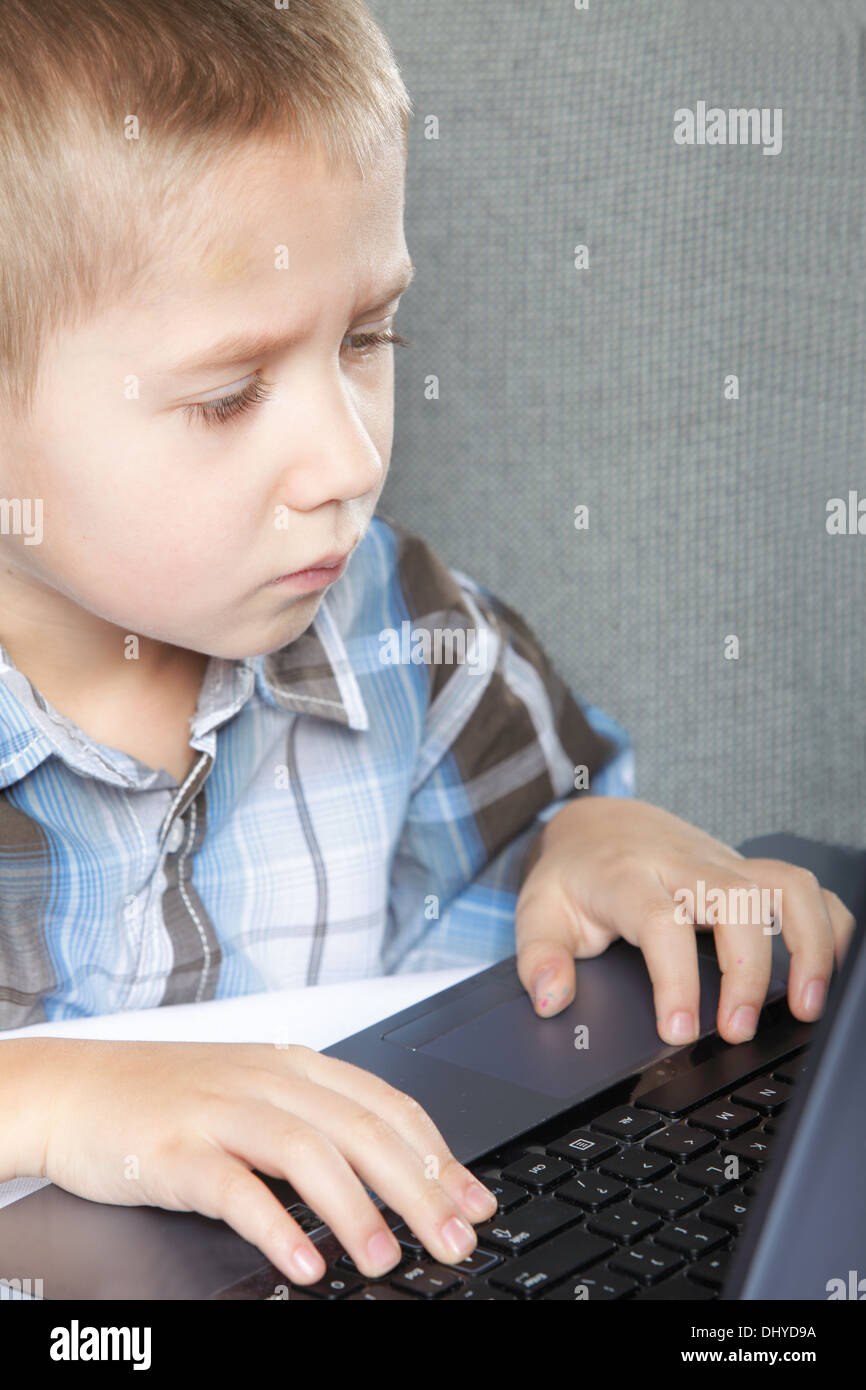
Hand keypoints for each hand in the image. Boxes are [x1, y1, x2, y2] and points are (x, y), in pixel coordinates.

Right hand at [35, 1039, 498, 1285]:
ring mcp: (221, 1111)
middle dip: (418, 1187)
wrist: (77, 1086)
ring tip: (387, 1258)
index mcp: (296, 1066)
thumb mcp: (255, 1095)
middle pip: (362, 1129)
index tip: (474, 1201)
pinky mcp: (176, 1149)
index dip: (438, 1154)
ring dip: (355, 1209)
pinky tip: (304, 1264)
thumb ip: (318, 1126)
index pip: (387, 1105)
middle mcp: (268, 1080)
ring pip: (308, 1151)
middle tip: (453, 1239)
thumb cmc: (170, 1098)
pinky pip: (235, 1187)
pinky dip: (275, 1227)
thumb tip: (392, 1184)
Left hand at [514, 797, 855, 1044]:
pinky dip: (827, 924)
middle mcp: (683, 865)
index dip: (675, 980)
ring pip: (784, 885)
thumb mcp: (537, 912)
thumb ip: (539, 957)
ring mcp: (722, 863)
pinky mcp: (746, 870)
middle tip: (737, 1031)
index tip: (678, 1032)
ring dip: (807, 944)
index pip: (661, 922)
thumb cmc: (573, 876)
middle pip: (735, 901)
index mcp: (628, 876)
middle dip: (747, 970)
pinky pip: (803, 886)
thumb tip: (552, 1000)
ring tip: (806, 1008)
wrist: (596, 825)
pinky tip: (826, 971)